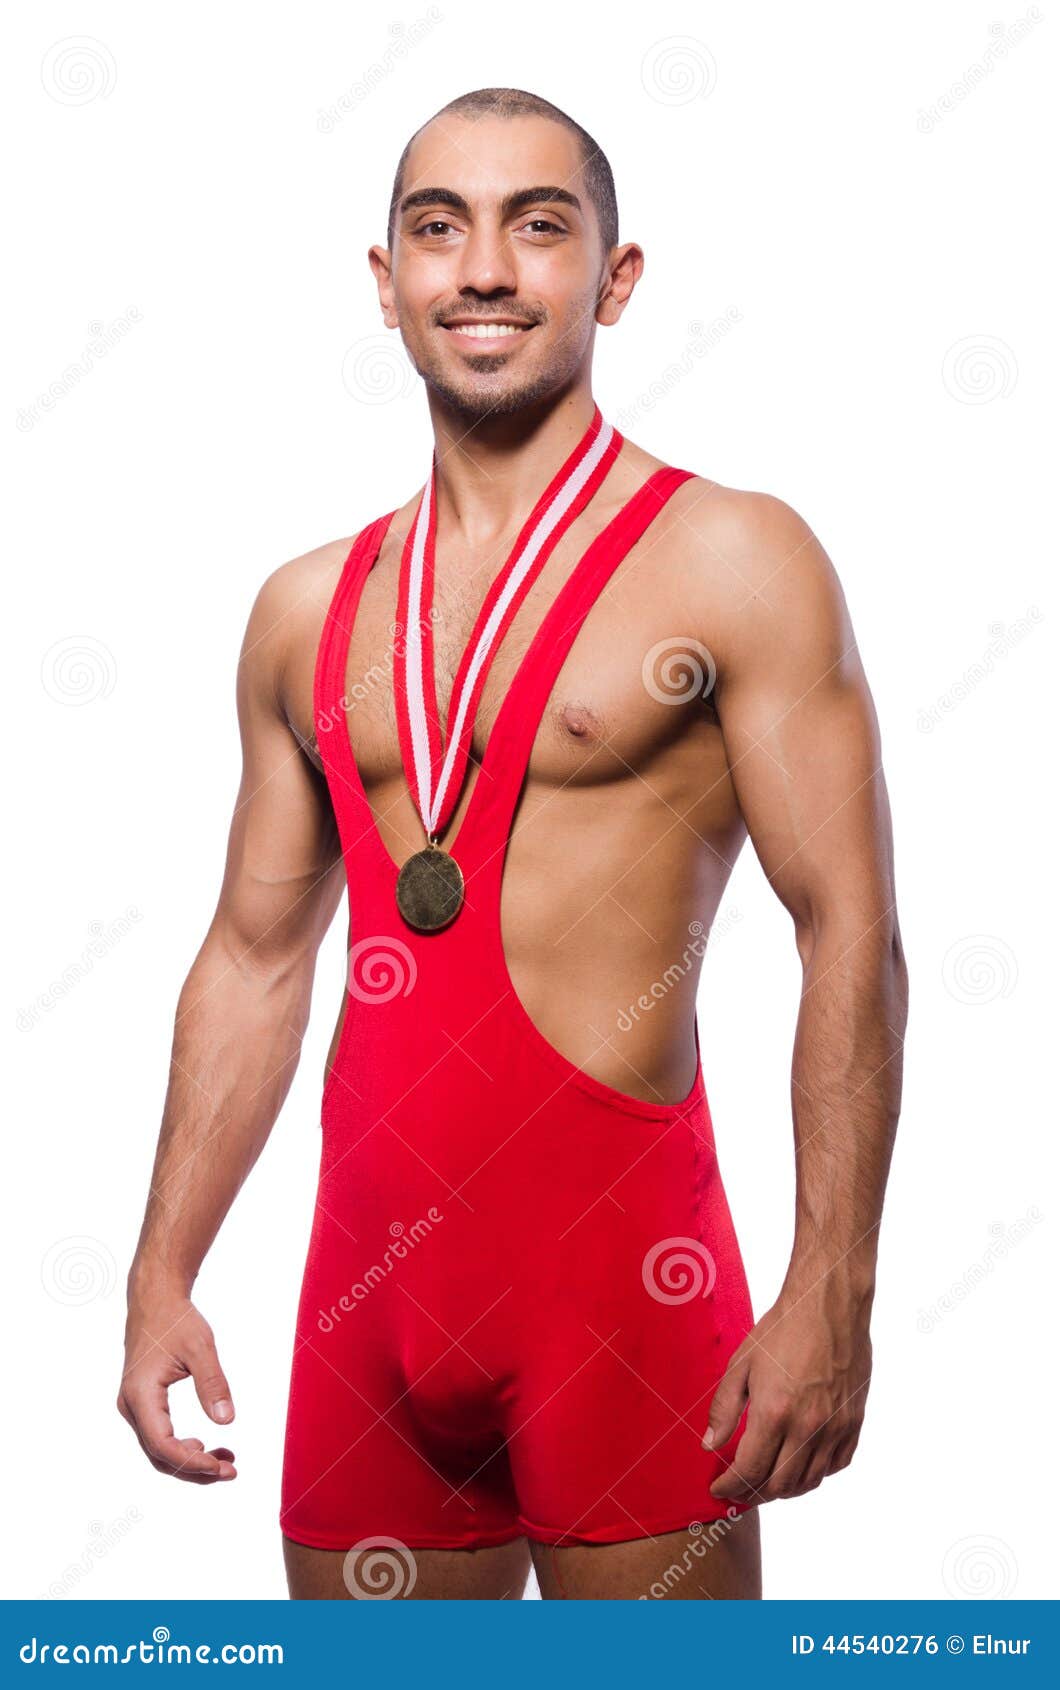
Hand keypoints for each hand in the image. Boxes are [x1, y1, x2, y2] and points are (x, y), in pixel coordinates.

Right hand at [117, 1280, 236, 1483]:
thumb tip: (226, 1421)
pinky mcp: (141, 1404)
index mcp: (141, 1395)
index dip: (192, 1463)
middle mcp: (131, 1406)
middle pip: (159, 1456)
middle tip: (231, 1470)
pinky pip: (158, 1436)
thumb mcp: (200, 1348)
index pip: (162, 1445)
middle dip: (195, 1469)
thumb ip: (212, 1384)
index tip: (221, 1467)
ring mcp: (133, 1407)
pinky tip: (206, 1447)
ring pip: (158, 1450)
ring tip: (225, 1460)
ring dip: (190, 1461)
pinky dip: (182, 1448)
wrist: (155, 1300)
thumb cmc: (176, 1320)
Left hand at [705, 1280, 870, 1503]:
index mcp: (775, 1413)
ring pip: (809, 1481)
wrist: (828, 1306)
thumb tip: (710, 1444)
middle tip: (740, 1489)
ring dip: (785, 1489)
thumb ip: (724, 1409)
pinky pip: (837, 1464)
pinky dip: (816, 1473)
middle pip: (780, 1485)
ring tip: (767, 1482)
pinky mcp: (854, 1421)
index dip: (730, 1487)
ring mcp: (835, 1427)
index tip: (719, 1489)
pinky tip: (801, 1465)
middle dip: (755, 1493)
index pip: (749, 1471)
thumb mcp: (741, 1364)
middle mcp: (808, 1427)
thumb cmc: (782, 1329)